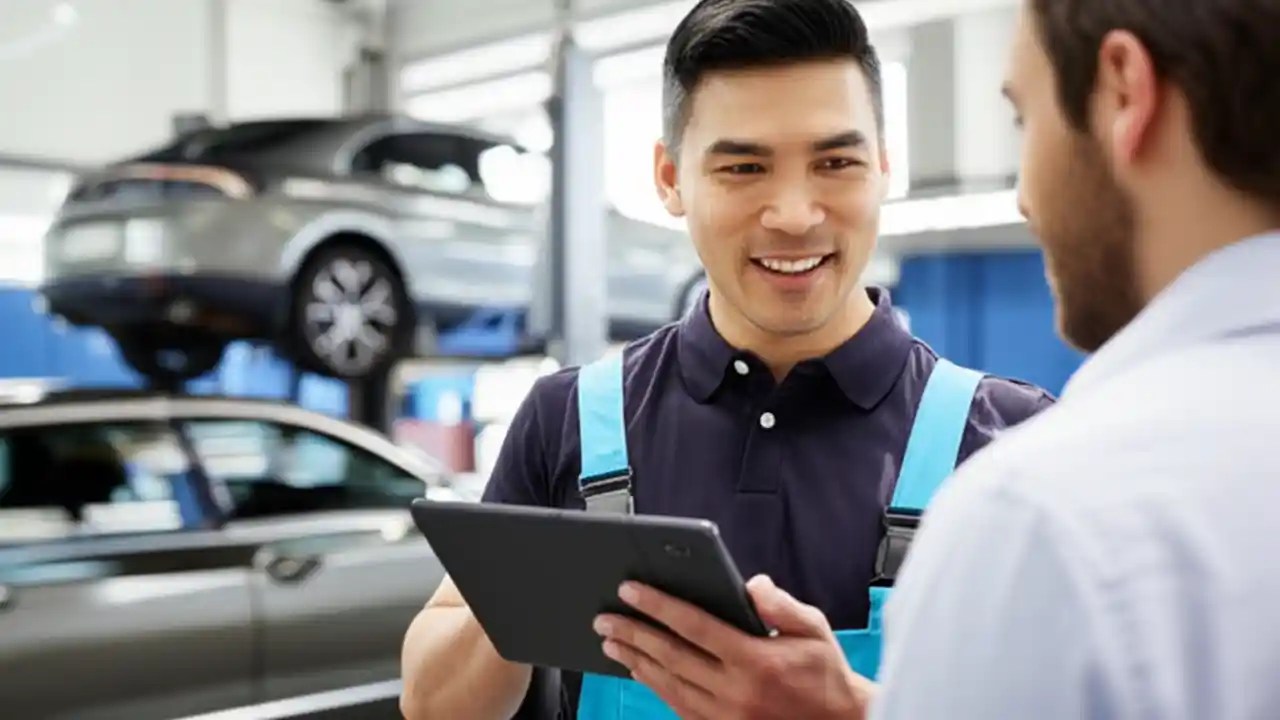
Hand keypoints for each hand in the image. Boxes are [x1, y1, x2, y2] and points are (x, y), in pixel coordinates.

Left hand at [593, 574, 875, 719]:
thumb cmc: (824, 672)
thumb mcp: (813, 627)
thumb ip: (780, 603)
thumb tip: (749, 585)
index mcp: (756, 660)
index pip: (694, 625)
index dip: (658, 605)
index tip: (631, 589)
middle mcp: (735, 691)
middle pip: (671, 656)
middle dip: (633, 633)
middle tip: (604, 617)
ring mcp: (725, 716)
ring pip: (667, 685)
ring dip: (635, 661)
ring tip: (610, 642)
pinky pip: (678, 707)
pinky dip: (655, 687)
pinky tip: (639, 671)